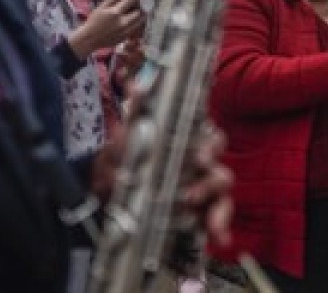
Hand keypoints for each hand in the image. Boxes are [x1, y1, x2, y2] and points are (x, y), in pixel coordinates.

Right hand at [67, 0, 145, 58]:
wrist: (90, 38)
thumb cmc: (94, 20)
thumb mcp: (102, 6)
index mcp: (116, 12)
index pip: (130, 1)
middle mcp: (123, 22)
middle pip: (138, 13)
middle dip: (142, 6)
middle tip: (144, 2)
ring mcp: (125, 31)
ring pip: (139, 22)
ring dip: (142, 15)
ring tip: (143, 11)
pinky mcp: (125, 37)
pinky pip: (135, 29)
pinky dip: (138, 23)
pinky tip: (135, 20)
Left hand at [89, 101, 233, 248]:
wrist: (106, 189)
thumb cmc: (123, 156)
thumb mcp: (126, 135)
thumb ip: (136, 112)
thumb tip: (139, 88)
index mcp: (189, 146)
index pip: (212, 141)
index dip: (212, 148)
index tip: (200, 158)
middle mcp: (200, 168)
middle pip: (221, 172)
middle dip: (211, 184)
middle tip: (192, 194)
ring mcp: (201, 193)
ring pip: (221, 200)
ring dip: (219, 210)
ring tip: (210, 224)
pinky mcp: (198, 215)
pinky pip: (216, 222)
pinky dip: (220, 231)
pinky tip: (220, 240)